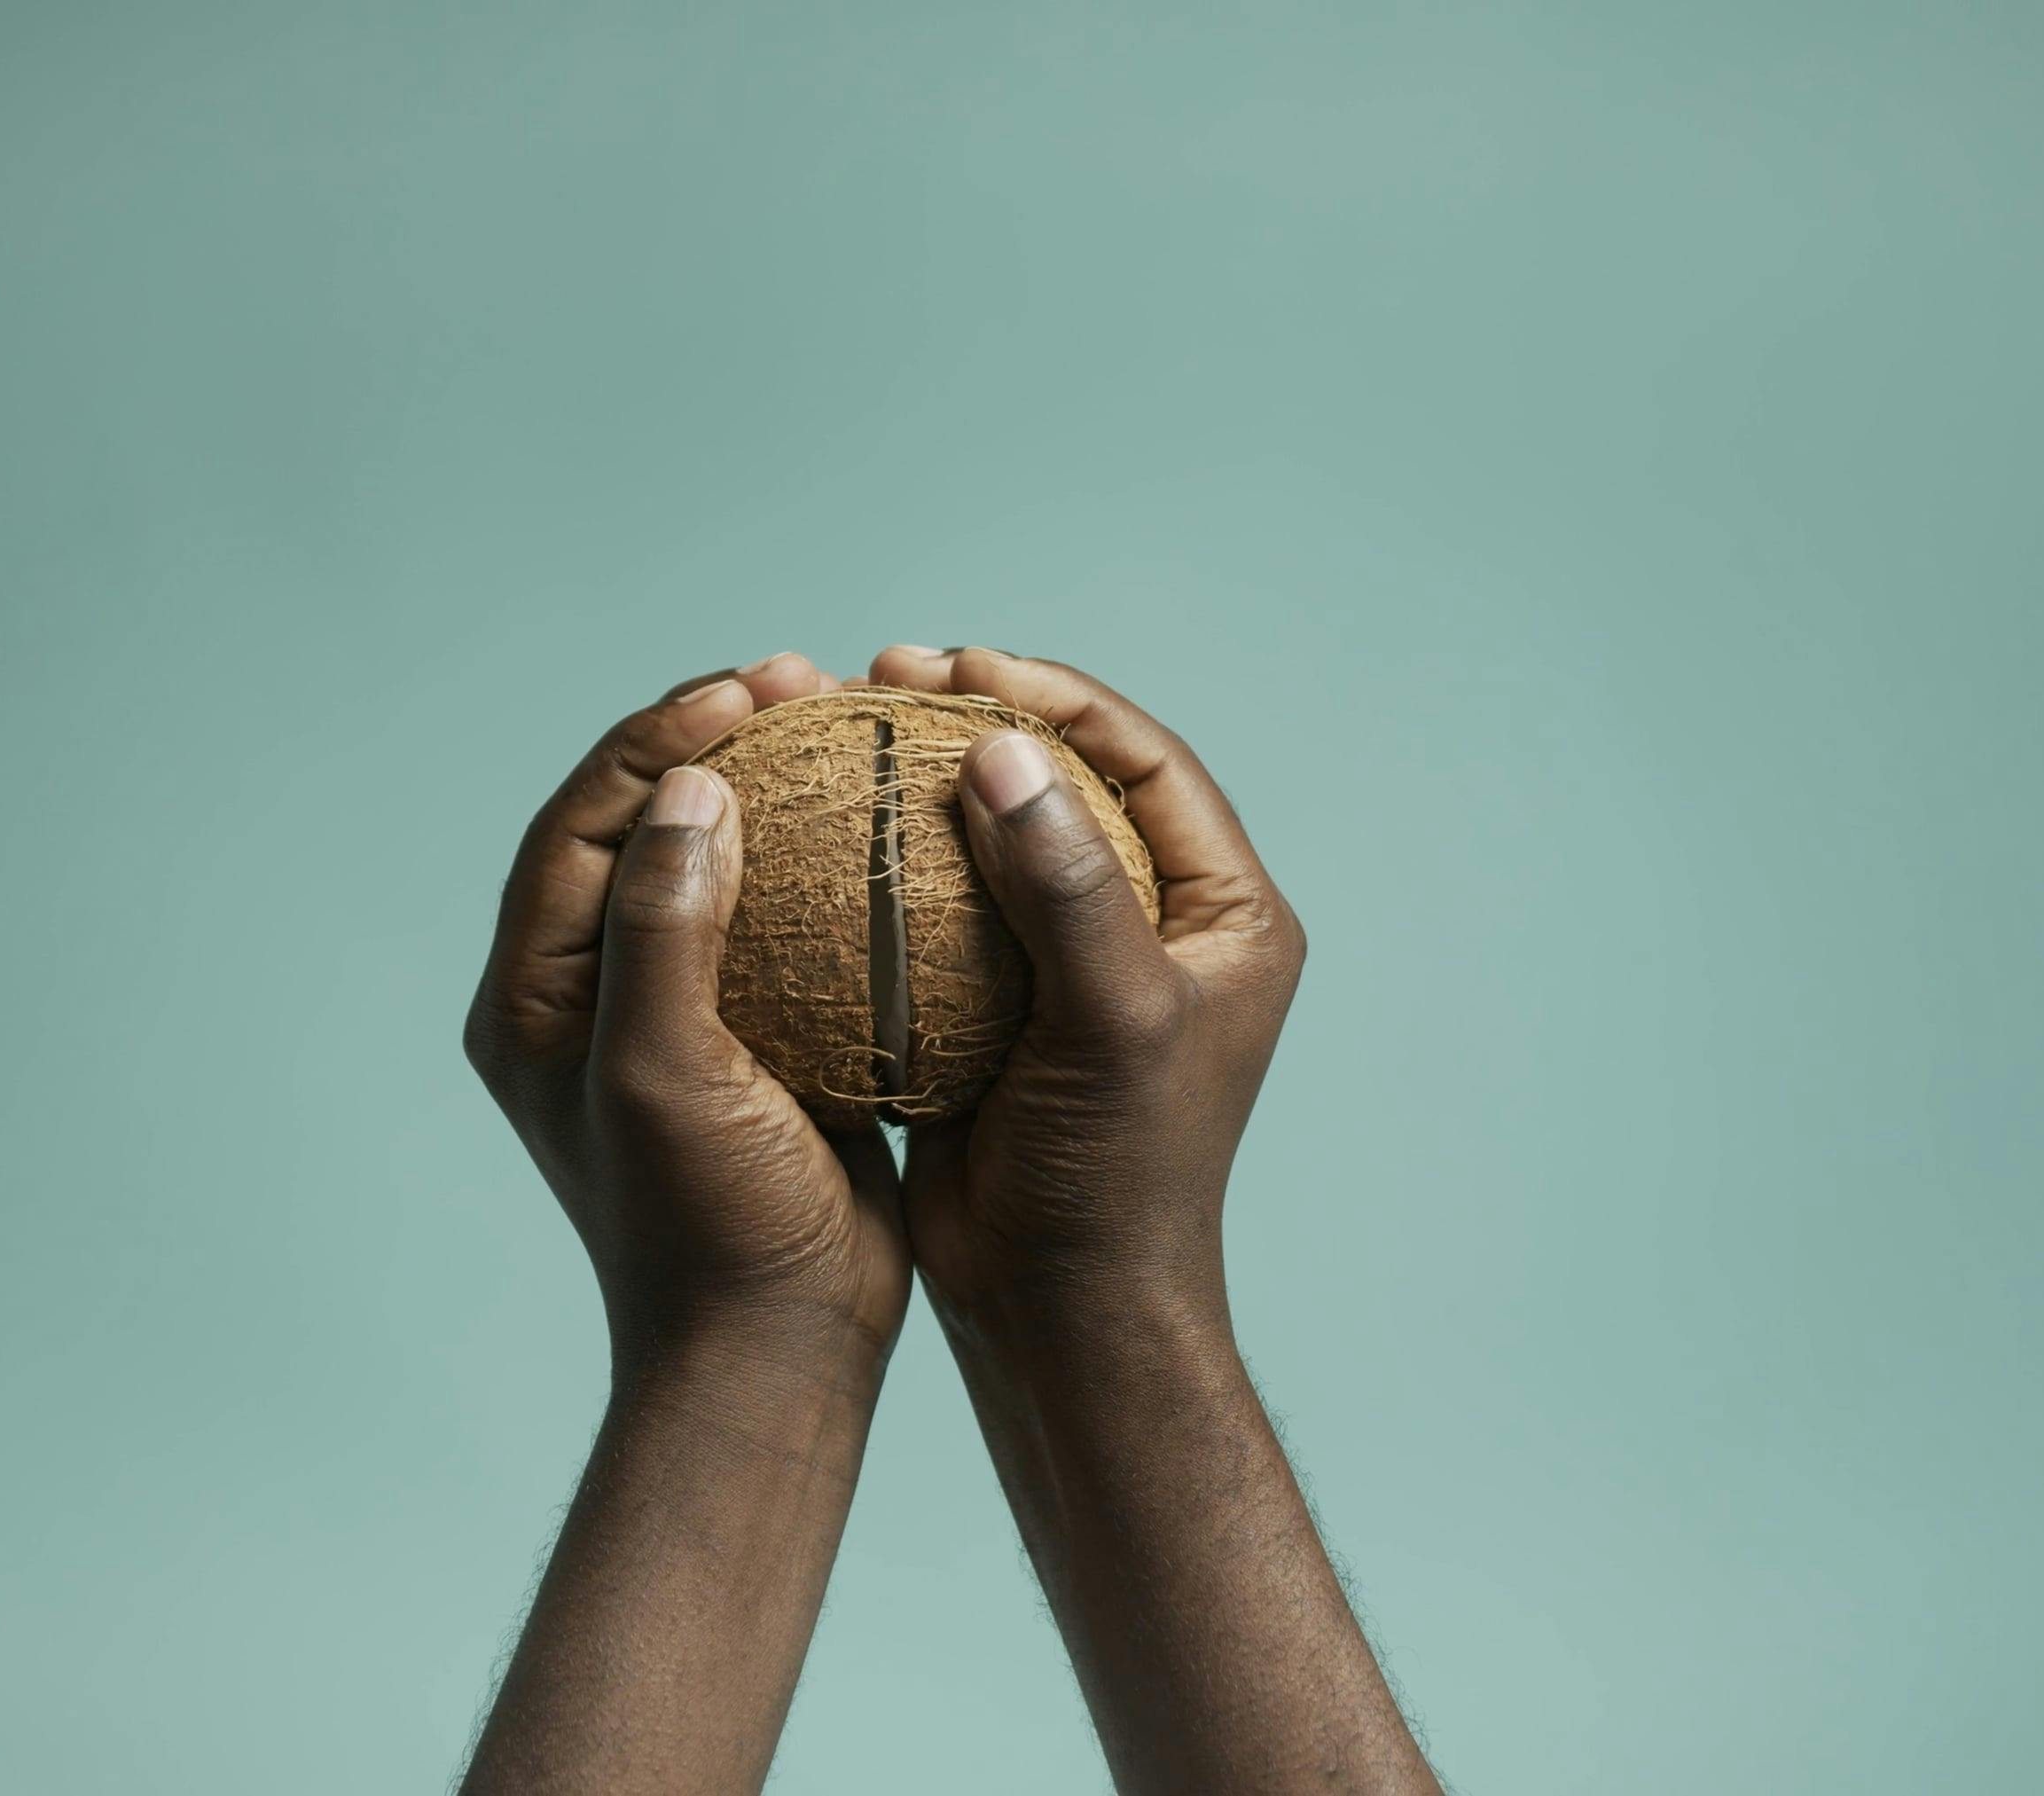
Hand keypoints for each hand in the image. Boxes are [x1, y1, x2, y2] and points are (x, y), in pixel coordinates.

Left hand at [459, 656, 916, 1793]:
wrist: (773, 1354)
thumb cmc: (708, 1229)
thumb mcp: (668, 1076)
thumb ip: (664, 932)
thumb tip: (688, 793)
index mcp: (537, 999)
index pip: (581, 827)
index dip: (653, 744)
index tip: (747, 692)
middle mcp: (588, 997)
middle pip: (638, 828)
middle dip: (710, 745)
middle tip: (799, 684)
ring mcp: (673, 1018)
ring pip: (712, 864)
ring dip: (771, 791)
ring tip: (844, 725)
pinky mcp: (751, 1041)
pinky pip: (778, 921)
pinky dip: (823, 864)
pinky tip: (890, 826)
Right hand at [866, 646, 1307, 1338]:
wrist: (1063, 1310)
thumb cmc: (1116, 1177)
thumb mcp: (1112, 1021)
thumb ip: (1069, 886)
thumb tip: (1009, 754)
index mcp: (1224, 916)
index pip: (1146, 763)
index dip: (1059, 700)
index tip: (962, 664)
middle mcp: (1158, 927)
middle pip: (1069, 783)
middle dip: (982, 720)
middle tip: (887, 674)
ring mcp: (1075, 967)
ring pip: (1000, 840)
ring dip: (926, 784)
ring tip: (846, 727)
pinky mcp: (1001, 1008)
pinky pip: (945, 908)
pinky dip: (890, 865)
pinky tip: (819, 832)